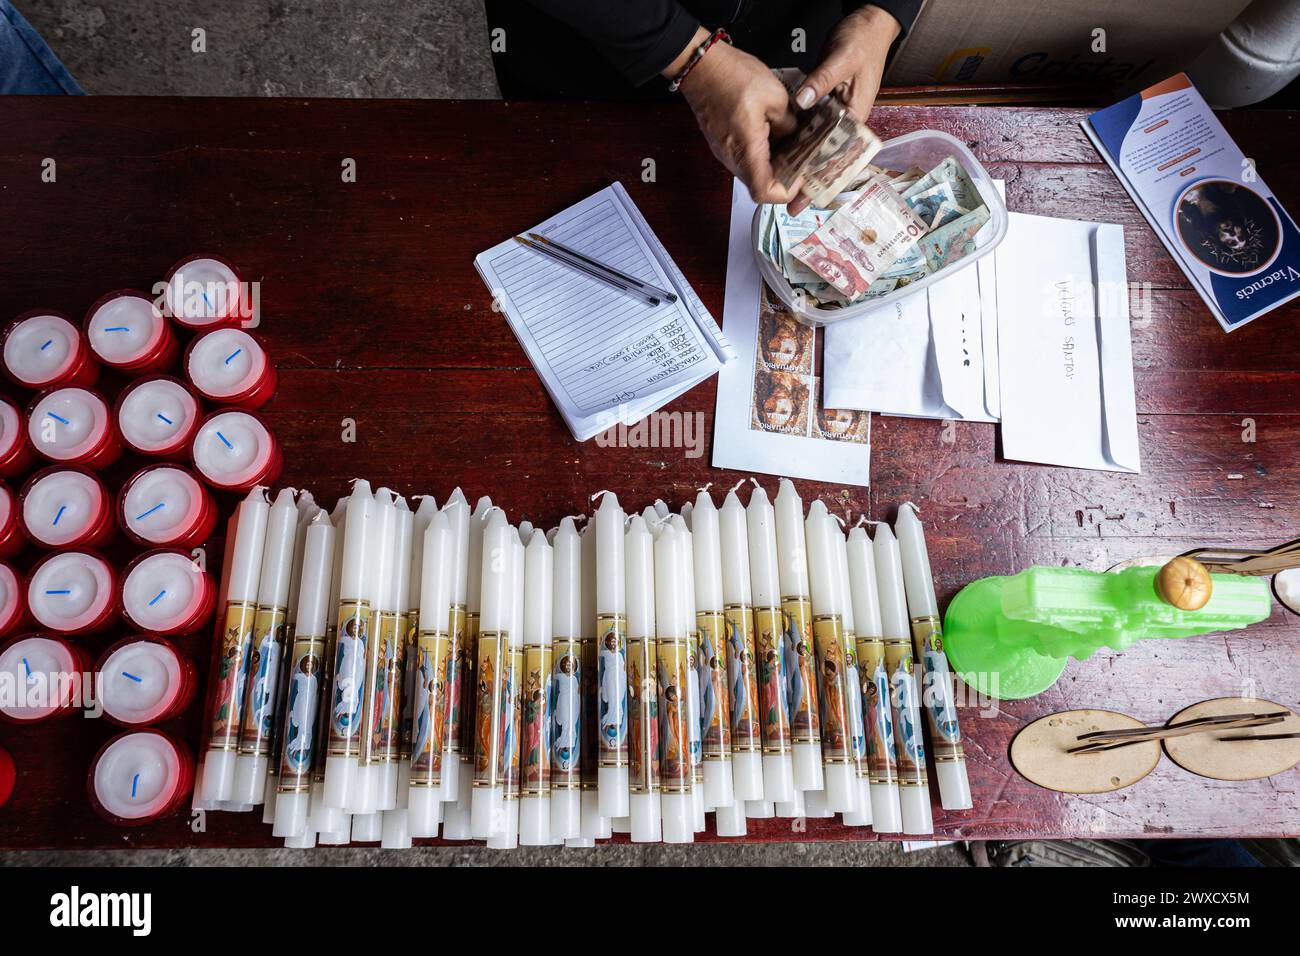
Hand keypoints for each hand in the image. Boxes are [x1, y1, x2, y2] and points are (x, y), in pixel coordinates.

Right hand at [671, 29, 799, 204]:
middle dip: (784, 176)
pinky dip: (762, 154)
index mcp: (746, 149)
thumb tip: (794, 138)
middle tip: (801, 157)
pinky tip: (773, 134)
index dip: (787, 190)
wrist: (702, 66)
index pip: (764, 193)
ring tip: (790, 143)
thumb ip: (789, 125)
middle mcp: (731, 158)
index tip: (800, 173)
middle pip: (760, 186)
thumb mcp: (776, 97)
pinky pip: (745, 159)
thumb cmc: (732, 76)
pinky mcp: (723, 145)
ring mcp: (724, 153)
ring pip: (754, 173)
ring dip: (773, 165)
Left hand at [787, 5, 899, 212]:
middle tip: (788, 203)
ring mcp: (835, 112)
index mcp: (856, 115)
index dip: (821, 181)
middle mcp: (846, 119)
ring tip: (780, 185)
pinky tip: (781, 152)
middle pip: (826, 157)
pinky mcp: (825, 103)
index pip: (839, 157)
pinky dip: (797, 140)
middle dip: (808, 181)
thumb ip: (821, 82)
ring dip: (800, 163)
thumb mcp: (842, 59)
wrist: (868, 23)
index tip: (805, 201)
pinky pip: (810, 127)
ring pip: (816, 145)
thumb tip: (802, 102)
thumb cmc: (863, 40)